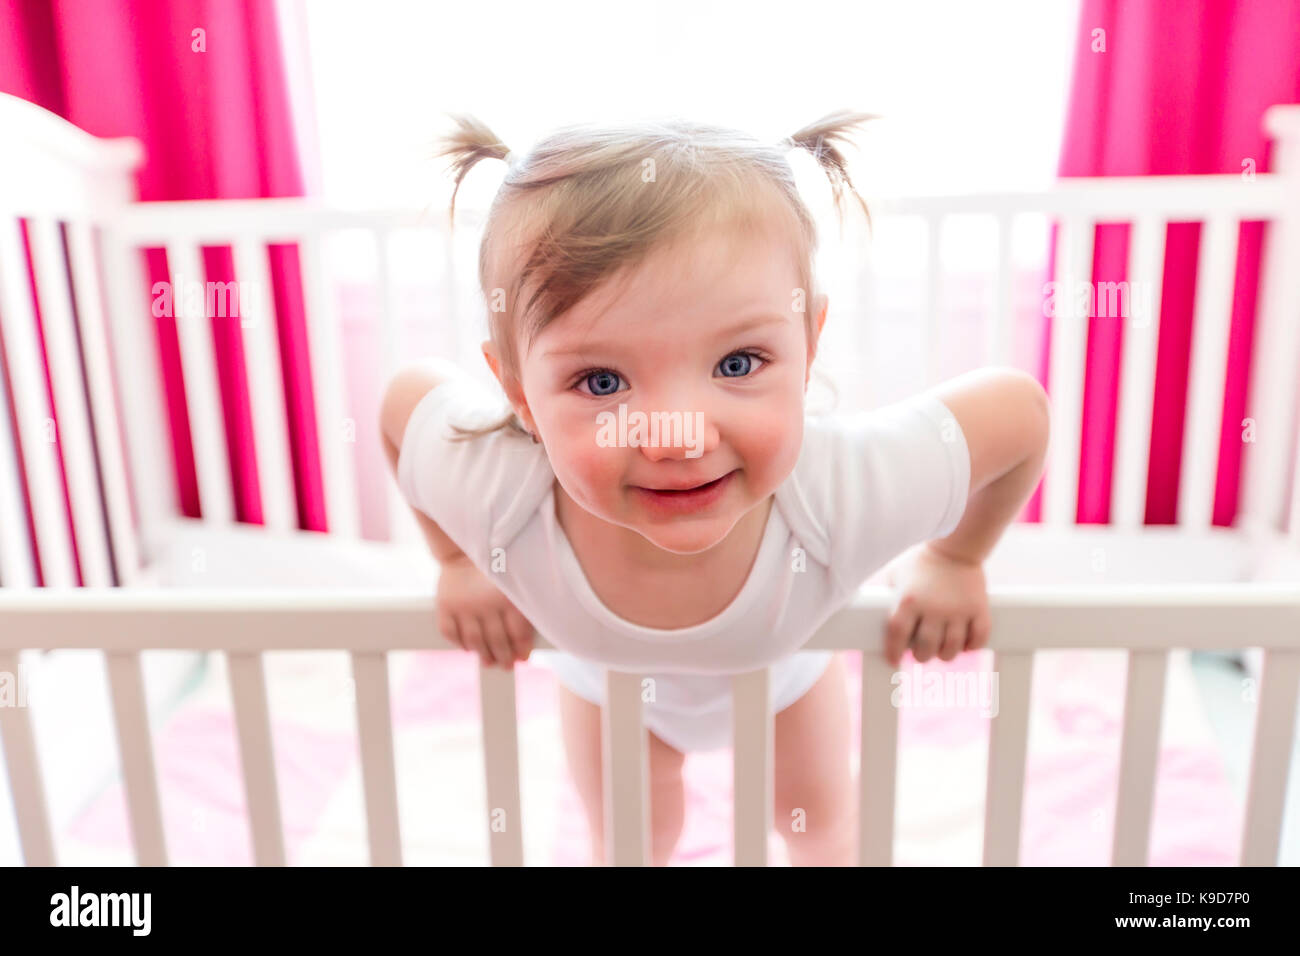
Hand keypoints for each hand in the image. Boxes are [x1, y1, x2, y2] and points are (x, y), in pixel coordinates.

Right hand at [435, 554, 535, 668]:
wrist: (465, 547)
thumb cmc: (499, 568)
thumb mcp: (517, 580)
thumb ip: (524, 608)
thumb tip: (524, 647)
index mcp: (508, 597)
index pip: (518, 633)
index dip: (521, 649)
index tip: (522, 657)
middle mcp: (485, 603)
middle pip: (496, 641)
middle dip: (503, 657)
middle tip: (505, 665)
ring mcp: (463, 606)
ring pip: (474, 641)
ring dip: (482, 654)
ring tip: (488, 661)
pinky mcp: (444, 605)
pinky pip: (450, 633)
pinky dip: (459, 643)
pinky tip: (467, 647)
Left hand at [881, 542, 990, 667]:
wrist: (954, 544)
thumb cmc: (920, 562)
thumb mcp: (897, 575)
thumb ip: (888, 598)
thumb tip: (870, 618)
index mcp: (909, 600)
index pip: (897, 636)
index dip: (893, 652)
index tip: (894, 660)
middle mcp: (933, 607)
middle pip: (926, 648)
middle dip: (921, 655)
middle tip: (921, 651)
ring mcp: (958, 609)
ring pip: (951, 649)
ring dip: (944, 654)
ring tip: (941, 648)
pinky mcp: (979, 608)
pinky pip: (978, 638)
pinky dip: (971, 646)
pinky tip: (964, 643)